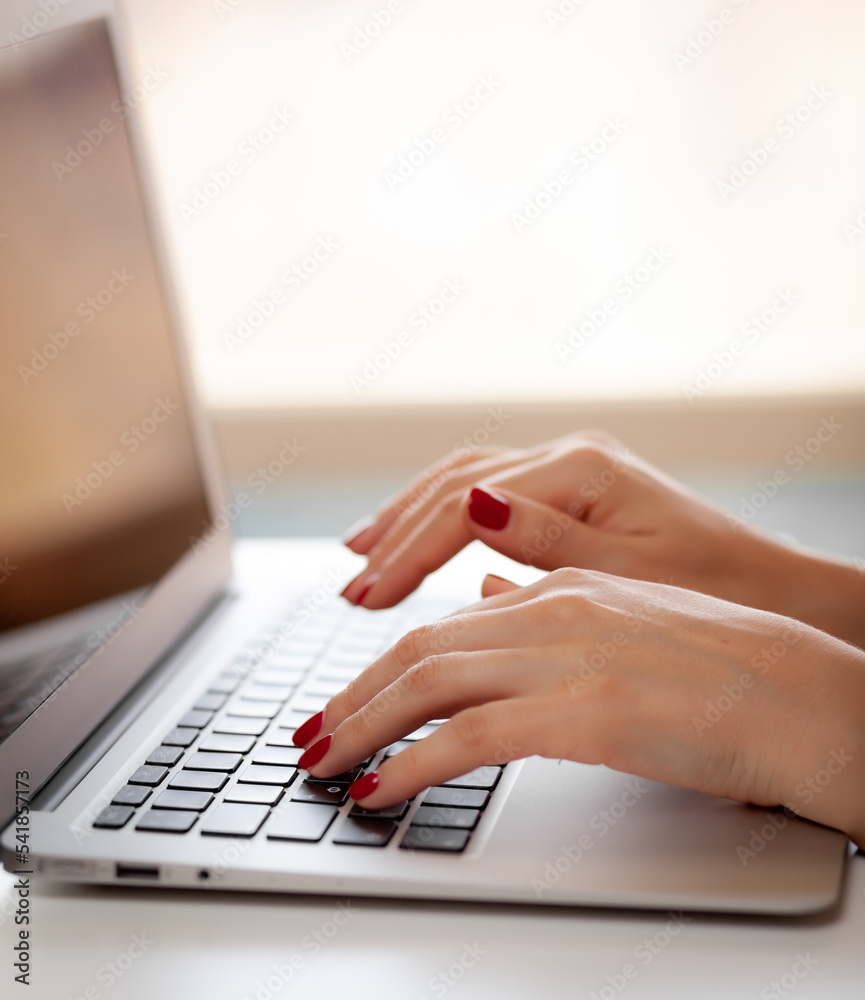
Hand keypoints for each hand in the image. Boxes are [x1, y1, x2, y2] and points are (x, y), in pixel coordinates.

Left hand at [299, 569, 864, 847]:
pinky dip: (415, 765)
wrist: (806, 695)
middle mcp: (554, 609)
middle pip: (420, 648)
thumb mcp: (627, 620)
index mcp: (563, 586)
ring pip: (431, 682)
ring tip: (322, 764)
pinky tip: (383, 790)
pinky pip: (474, 736)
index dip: (380, 666)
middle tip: (310, 738)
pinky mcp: (589, 712)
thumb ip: (548, 604)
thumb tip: (485, 590)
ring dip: (363, 726)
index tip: (345, 700)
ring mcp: (569, 656)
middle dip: (352, 697)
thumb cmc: (725, 666)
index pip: (444, 623)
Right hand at [340, 430, 864, 647]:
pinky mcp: (571, 493)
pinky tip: (420, 539)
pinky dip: (443, 518)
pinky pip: (488, 495)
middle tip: (351, 582)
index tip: (369, 597)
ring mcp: (569, 470)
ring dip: (409, 517)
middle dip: (396, 533)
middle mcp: (569, 457)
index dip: (411, 553)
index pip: (465, 505)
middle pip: (453, 482)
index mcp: (581, 470)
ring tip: (362, 553)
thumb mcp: (630, 577)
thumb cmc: (716, 589)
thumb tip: (473, 510)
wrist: (773, 589)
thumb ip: (548, 543)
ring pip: (463, 480)